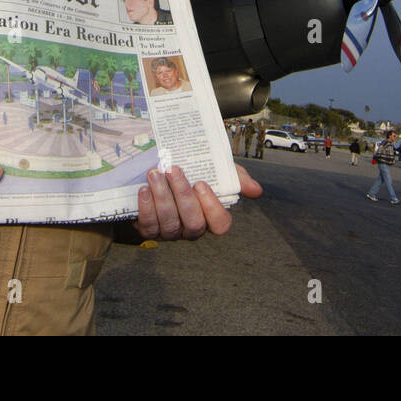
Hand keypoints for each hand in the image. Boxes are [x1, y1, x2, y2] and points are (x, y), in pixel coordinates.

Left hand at [132, 163, 261, 240]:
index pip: (220, 225)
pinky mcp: (150, 231)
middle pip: (194, 223)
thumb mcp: (214, 169)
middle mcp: (192, 228)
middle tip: (172, 169)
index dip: (212, 207)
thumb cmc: (189, 172)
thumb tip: (256, 190)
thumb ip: (235, 178)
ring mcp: (171, 232)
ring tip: (154, 173)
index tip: (201, 183)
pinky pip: (149, 226)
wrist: (154, 168)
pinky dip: (146, 207)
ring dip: (162, 196)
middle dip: (183, 195)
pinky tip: (144, 189)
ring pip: (170, 223)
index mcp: (210, 215)